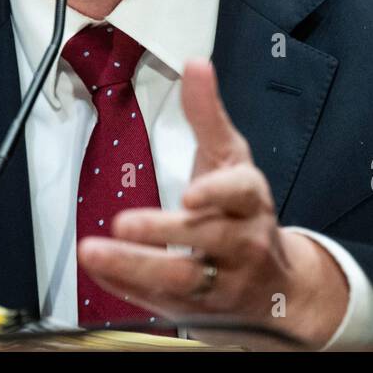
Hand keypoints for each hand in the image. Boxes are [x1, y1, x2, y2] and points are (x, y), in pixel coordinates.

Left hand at [76, 59, 349, 347]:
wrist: (278, 287)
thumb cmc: (244, 211)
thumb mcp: (231, 158)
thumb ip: (208, 114)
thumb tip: (196, 63)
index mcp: (249, 200)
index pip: (239, 194)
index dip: (217, 194)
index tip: (190, 194)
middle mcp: (241, 242)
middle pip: (204, 239)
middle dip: (162, 232)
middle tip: (123, 223)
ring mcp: (222, 281)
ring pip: (180, 278)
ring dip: (134, 266)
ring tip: (94, 251)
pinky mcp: (198, 310)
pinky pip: (160, 301)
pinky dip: (126, 287)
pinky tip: (98, 271)